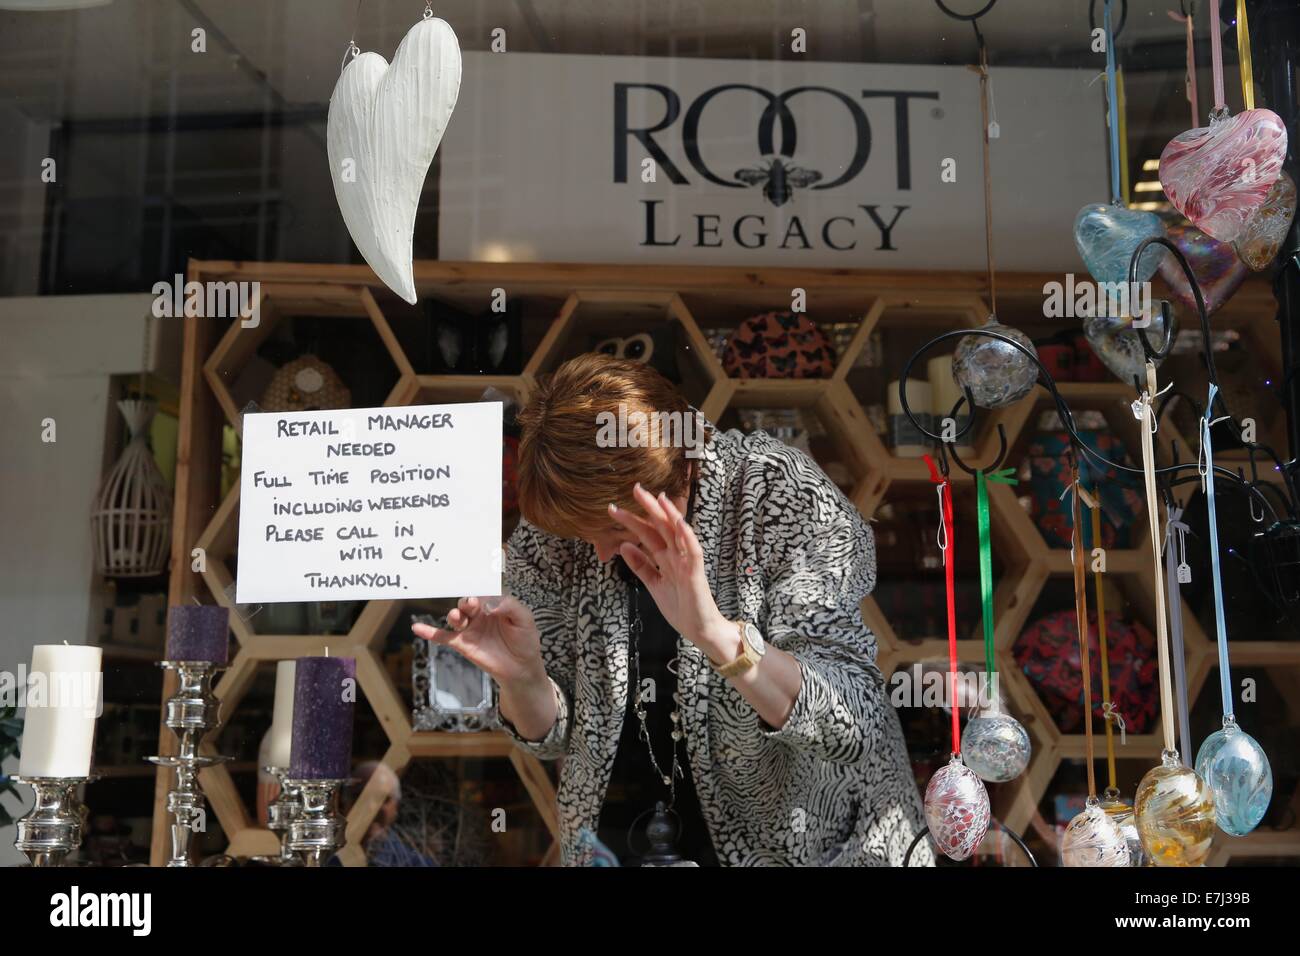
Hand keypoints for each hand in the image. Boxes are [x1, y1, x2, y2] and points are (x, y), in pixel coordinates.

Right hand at [410, 596, 544, 687]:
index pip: (483, 590)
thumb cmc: (524, 640)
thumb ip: (509, 606)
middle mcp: (480, 612)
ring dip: (454, 614)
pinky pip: (443, 636)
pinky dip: (429, 632)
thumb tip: (490, 603)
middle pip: (467, 601)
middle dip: (467, 601)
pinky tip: (417, 627)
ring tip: (457, 616)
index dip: (480, 589)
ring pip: (456, 616)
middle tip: (472, 604)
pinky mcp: (462, 643)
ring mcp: (469, 628)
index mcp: (495, 603)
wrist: (521, 668)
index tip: (480, 591)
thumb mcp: (524, 619)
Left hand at [609, 483, 734, 662]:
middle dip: (647, 508)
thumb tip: (623, 546)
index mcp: (666, 558)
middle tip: (634, 488)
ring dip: (667, 515)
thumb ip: (641, 566)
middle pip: (660, 527)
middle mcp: (676, 556)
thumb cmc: (681, 608)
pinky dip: (686, 535)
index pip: (647, 534)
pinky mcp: (696, 573)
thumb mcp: (653, 585)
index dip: (632, 521)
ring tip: (656, 497)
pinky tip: (678, 522)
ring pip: (677, 533)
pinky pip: (692, 551)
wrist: (701, 630)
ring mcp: (687, 562)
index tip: (615, 508)